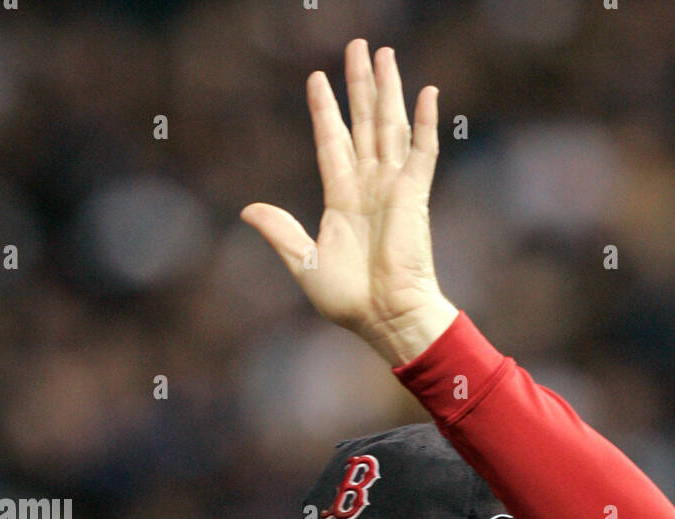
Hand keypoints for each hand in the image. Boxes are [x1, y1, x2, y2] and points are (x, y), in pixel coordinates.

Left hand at [240, 37, 458, 365]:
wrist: (386, 316)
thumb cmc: (349, 300)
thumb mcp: (304, 262)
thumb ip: (280, 232)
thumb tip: (248, 209)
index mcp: (341, 199)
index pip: (332, 142)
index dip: (325, 110)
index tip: (317, 78)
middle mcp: (368, 187)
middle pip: (363, 123)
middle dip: (359, 85)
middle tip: (357, 46)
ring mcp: (393, 188)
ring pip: (390, 126)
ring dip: (388, 90)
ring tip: (384, 54)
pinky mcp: (414, 195)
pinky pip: (422, 151)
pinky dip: (425, 123)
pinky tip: (426, 93)